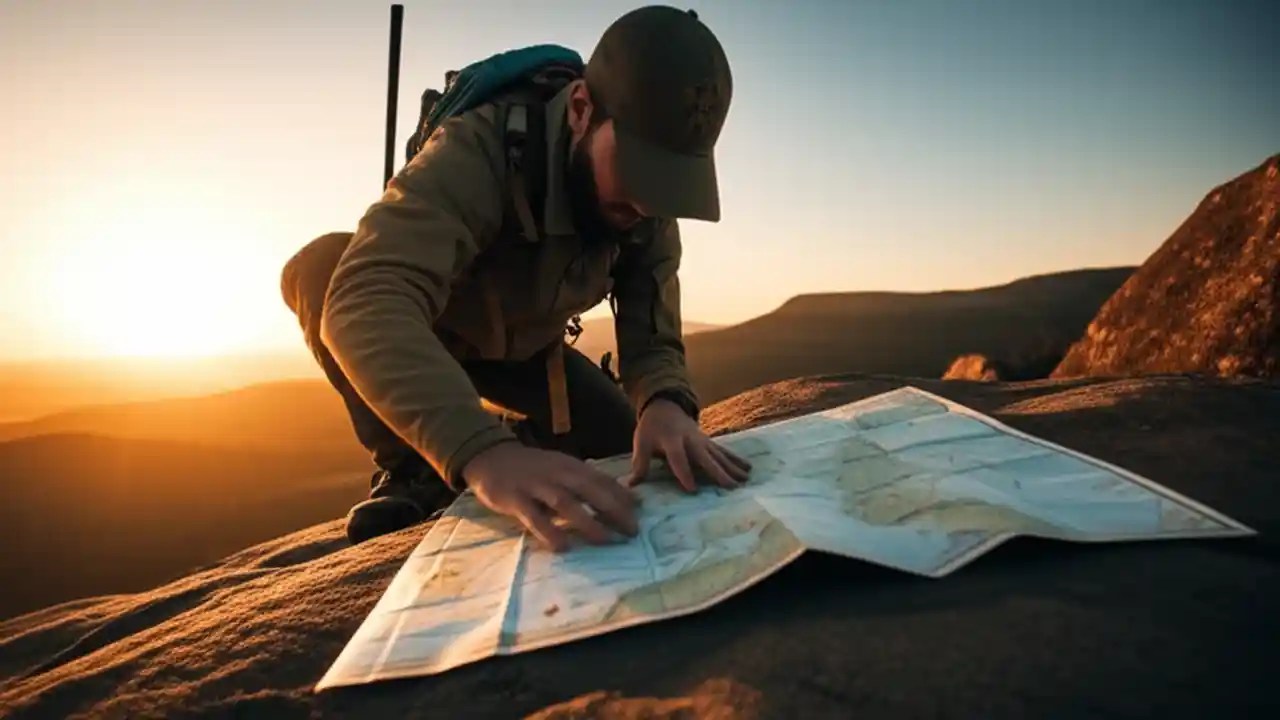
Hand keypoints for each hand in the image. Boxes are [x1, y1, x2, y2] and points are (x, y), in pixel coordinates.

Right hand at [461, 441, 638, 551]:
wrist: (490, 457)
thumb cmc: (533, 468)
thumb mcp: (562, 468)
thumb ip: (588, 482)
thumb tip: (625, 498)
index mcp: (570, 466)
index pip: (602, 480)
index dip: (622, 496)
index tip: (642, 513)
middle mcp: (557, 474)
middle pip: (590, 491)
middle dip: (614, 510)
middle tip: (632, 531)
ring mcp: (536, 486)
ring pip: (566, 503)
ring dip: (588, 522)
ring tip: (606, 540)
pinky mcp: (516, 499)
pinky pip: (535, 518)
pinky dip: (550, 532)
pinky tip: (563, 547)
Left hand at [626, 398, 751, 492]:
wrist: (665, 406)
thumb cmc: (651, 427)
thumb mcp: (641, 442)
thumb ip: (639, 464)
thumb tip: (631, 485)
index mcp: (672, 440)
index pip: (678, 458)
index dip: (684, 473)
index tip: (692, 489)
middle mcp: (690, 439)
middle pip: (705, 457)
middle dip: (718, 472)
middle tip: (731, 486)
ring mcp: (702, 439)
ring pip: (719, 454)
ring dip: (732, 467)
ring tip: (745, 480)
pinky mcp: (708, 441)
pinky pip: (723, 451)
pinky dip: (736, 460)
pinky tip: (748, 469)